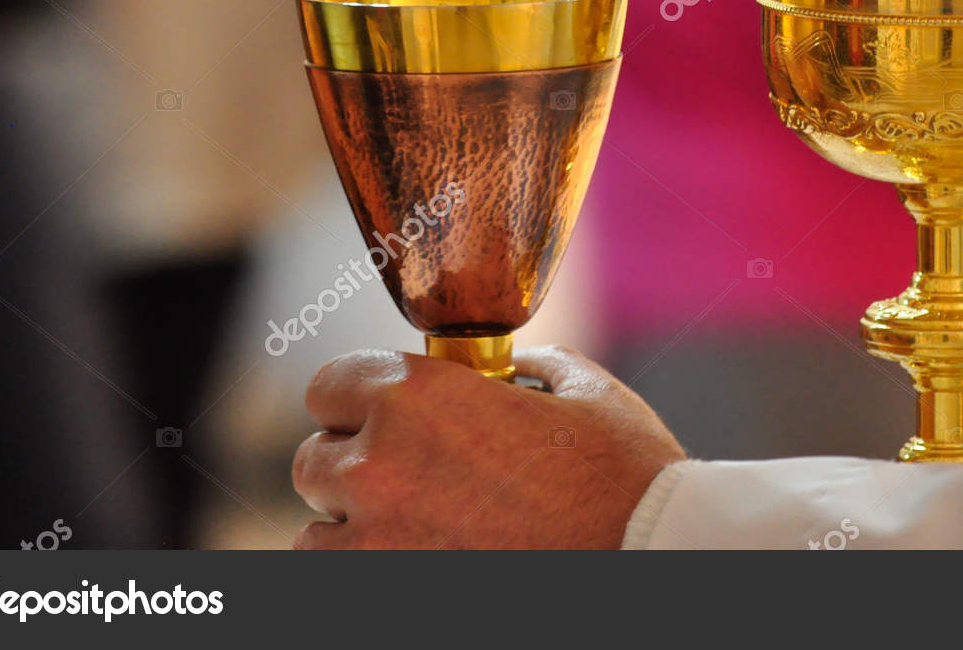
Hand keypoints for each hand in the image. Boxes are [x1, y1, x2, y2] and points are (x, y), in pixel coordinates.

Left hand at [291, 346, 684, 548]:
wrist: (648, 558)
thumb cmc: (624, 474)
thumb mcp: (582, 389)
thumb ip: (526, 368)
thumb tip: (509, 372)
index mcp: (419, 395)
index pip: (330, 386)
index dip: (357, 398)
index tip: (380, 414)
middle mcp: (381, 463)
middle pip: (314, 459)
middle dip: (353, 462)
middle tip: (404, 474)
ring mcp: (377, 543)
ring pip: (317, 532)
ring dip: (353, 526)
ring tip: (409, 526)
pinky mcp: (389, 594)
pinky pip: (339, 580)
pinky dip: (366, 568)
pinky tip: (414, 558)